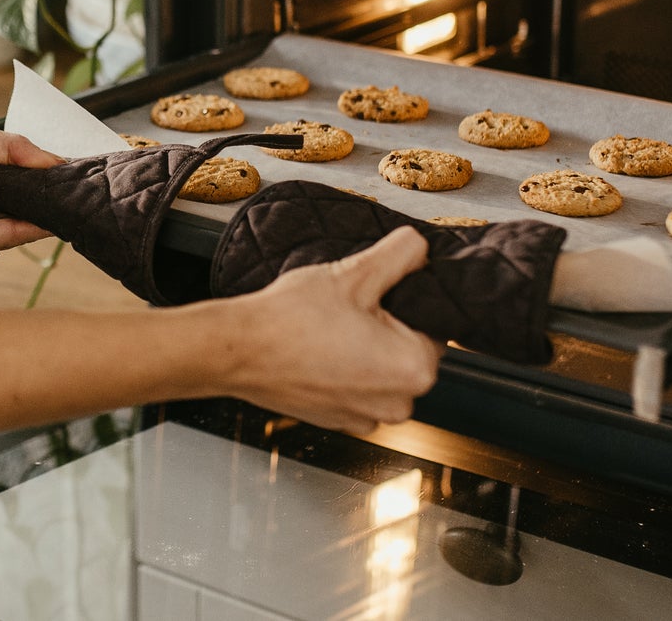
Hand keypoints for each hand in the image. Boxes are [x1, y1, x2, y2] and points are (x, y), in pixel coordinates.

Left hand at [0, 113, 62, 262]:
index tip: (74, 182)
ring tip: (71, 196)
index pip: (18, 204)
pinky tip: (50, 211)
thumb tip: (57, 161)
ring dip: (45, 214)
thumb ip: (17, 152)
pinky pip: (4, 236)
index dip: (44, 193)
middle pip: (22, 221)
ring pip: (18, 231)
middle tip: (81, 190)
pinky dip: (30, 225)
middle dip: (50, 206)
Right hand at [224, 226, 444, 434]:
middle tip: (347, 308)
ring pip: (383, 370)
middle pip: (410, 349)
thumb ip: (403, 254)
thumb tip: (423, 248)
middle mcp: (400, 403)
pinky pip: (358, 389)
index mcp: (416, 369)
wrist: (239, 350)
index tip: (369, 295)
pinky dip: (345, 371)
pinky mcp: (341, 422)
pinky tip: (319, 351)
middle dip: (386, 326)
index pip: (432, 324)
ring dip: (365, 349)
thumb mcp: (355, 273)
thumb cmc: (292, 318)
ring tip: (329, 329)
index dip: (403, 301)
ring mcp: (368, 418)